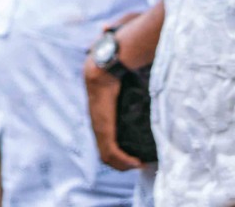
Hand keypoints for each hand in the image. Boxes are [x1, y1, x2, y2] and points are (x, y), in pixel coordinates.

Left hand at [84, 57, 142, 171]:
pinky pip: (111, 151)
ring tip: (138, 164)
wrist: (102, 71)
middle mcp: (97, 126)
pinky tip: (135, 162)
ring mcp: (99, 128)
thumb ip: (124, 95)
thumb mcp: (119, 93)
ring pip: (108, 157)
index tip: (135, 158)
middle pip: (106, 156)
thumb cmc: (113, 77)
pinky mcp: (104, 128)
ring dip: (124, 165)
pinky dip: (124, 161)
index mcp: (100, 119)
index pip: (105, 146)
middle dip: (123, 164)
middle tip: (139, 164)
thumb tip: (135, 90)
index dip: (119, 156)